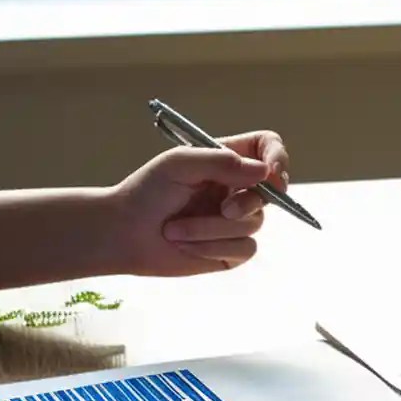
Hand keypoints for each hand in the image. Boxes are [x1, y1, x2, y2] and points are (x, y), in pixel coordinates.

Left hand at [108, 131, 289, 275]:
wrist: (123, 233)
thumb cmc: (146, 192)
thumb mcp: (179, 164)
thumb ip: (222, 162)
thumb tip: (265, 171)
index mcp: (227, 161)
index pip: (267, 148)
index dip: (278, 157)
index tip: (272, 173)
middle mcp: (237, 189)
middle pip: (271, 192)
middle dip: (248, 202)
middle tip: (225, 209)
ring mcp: (237, 222)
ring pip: (254, 224)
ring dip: (212, 228)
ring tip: (175, 230)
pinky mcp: (231, 251)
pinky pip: (245, 248)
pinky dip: (214, 247)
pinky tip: (185, 245)